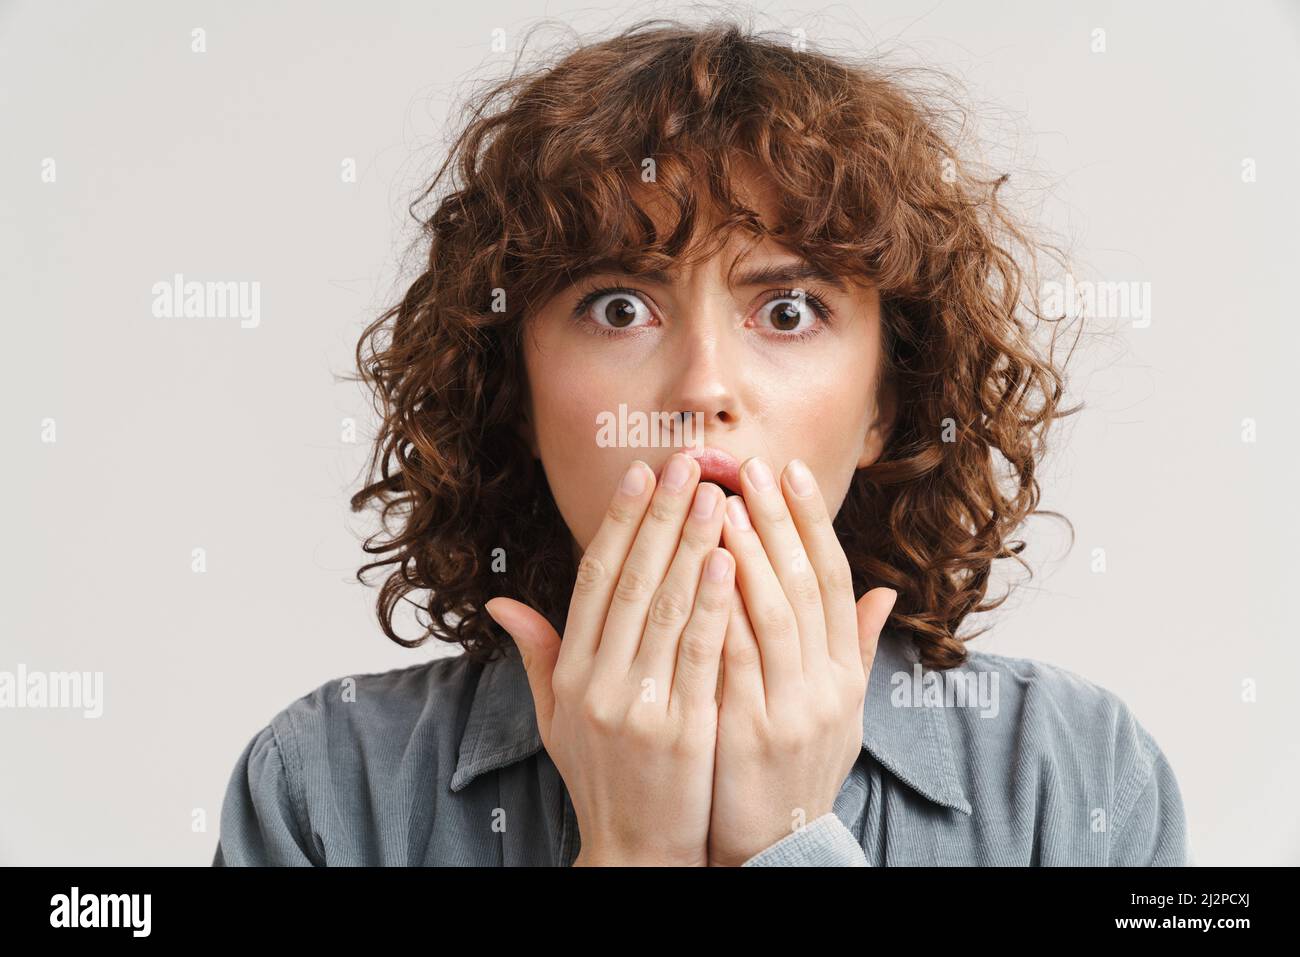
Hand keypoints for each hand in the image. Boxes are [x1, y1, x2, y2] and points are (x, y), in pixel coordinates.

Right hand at [485, 452, 733, 865]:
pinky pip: (699, 655)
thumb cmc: (600, 777)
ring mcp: (637, 706)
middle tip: (684, 462)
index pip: (594, 579)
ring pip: (666, 608)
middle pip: (631, 581)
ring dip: (691, 545)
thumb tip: (502, 601)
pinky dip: (713, 605)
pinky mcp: (681, 731)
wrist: (634, 851)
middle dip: (659, 516)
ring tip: (716, 495)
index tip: (640, 474)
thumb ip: (536, 654)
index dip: (618, 522)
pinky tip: (728, 562)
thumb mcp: (555, 717)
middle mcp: (597, 682)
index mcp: (570, 672)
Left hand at [707, 456, 896, 866]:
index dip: (811, 523)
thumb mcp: (843, 714)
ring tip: (724, 503)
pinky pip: (735, 660)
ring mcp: (791, 710)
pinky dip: (723, 612)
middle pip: (805, 586)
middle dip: (777, 521)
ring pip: (774, 615)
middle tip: (749, 467)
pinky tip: (703, 572)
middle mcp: (826, 687)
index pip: (833, 581)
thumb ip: (856, 650)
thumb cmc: (799, 772)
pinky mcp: (750, 733)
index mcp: (844, 676)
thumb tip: (884, 593)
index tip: (789, 471)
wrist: (781, 850)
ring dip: (749, 554)